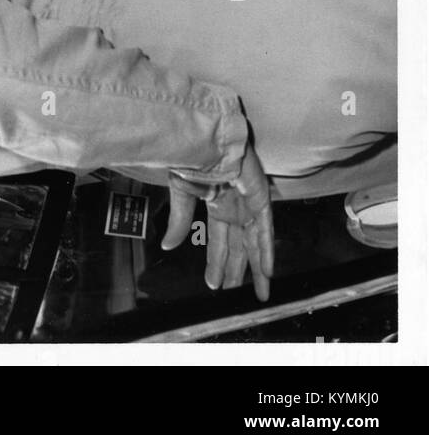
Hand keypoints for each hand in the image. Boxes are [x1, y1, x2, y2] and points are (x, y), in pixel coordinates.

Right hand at [161, 145, 274, 301]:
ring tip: (260, 293)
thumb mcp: (181, 194)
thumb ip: (180, 222)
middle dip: (236, 270)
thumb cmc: (190, 159)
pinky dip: (267, 252)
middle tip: (236, 292)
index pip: (217, 239)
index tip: (213, 283)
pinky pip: (266, 231)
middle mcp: (233, 207)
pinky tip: (267, 272)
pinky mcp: (261, 200)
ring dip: (257, 269)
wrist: (204, 141)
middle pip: (238, 246)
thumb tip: (167, 246)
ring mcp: (248, 205)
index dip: (216, 261)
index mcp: (214, 203)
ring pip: (254, 244)